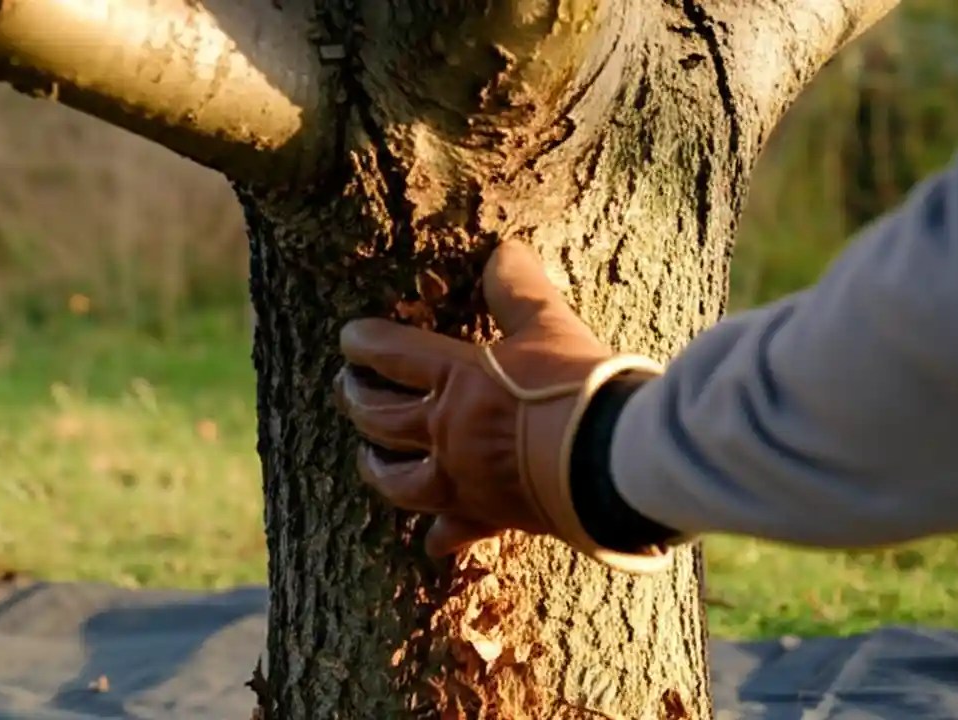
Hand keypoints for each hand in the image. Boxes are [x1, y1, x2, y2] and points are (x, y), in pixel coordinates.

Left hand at [333, 241, 672, 572]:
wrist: (612, 461)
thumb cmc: (579, 389)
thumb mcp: (551, 325)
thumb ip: (520, 290)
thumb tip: (504, 252)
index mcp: (456, 381)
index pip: (393, 355)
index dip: (364, 343)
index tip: (347, 340)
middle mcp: (446, 434)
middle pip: (382, 419)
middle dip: (356, 401)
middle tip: (345, 390)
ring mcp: (464, 480)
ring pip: (400, 481)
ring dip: (378, 469)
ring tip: (368, 458)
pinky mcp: (491, 516)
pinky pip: (455, 530)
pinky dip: (440, 535)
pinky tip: (432, 541)